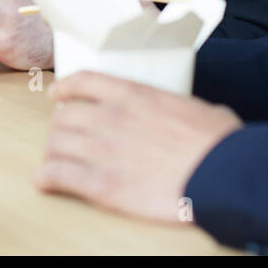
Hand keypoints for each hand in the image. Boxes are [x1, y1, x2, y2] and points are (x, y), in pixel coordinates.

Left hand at [34, 72, 241, 224]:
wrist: (223, 174)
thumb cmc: (218, 141)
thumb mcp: (193, 107)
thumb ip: (170, 107)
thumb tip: (178, 114)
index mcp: (132, 94)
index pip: (83, 81)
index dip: (64, 89)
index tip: (57, 95)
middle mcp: (110, 117)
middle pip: (64, 116)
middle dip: (61, 126)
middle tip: (66, 136)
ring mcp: (102, 150)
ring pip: (56, 145)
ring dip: (53, 152)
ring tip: (55, 160)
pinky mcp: (101, 185)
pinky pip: (58, 176)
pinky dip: (46, 178)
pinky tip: (44, 181)